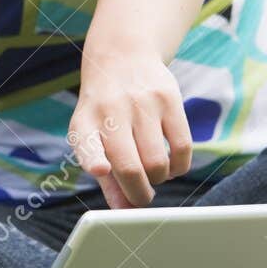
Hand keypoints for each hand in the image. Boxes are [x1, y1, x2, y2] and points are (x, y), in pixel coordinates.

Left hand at [71, 43, 192, 207]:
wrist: (121, 56)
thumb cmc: (103, 110)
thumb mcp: (93, 135)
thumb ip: (107, 175)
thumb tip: (125, 211)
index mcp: (84, 122)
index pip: (86, 142)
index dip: (94, 158)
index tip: (101, 169)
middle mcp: (111, 111)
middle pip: (130, 167)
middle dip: (139, 194)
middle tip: (143, 198)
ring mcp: (141, 103)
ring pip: (158, 163)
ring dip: (159, 180)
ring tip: (154, 175)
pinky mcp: (169, 98)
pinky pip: (182, 148)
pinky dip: (179, 167)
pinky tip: (170, 166)